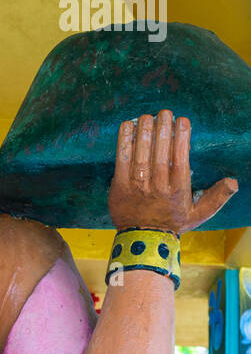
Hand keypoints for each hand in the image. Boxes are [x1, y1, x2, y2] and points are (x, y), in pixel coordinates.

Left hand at [108, 111, 237, 234]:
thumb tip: (233, 182)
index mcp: (177, 190)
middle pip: (160, 152)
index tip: (182, 121)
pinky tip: (128, 126)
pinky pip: (122, 159)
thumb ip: (217, 197)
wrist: (144, 240)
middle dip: (162, 128)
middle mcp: (157, 186)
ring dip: (144, 131)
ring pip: (141, 153)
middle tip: (164, 113)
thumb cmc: (173, 223)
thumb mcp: (199, 214)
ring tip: (147, 116)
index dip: (181, 137)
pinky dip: (124, 141)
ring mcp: (137, 186)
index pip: (180, 158)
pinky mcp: (120, 186)